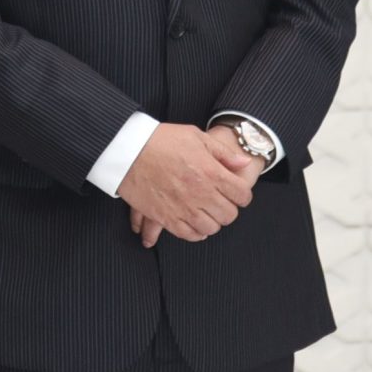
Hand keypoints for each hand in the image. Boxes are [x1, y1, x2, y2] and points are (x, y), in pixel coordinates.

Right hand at [120, 123, 256, 243]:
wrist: (128, 151)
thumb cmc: (161, 140)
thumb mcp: (195, 136)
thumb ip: (222, 152)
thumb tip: (243, 162)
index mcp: (211, 172)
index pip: (242, 195)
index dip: (242, 194)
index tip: (236, 192)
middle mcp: (201, 193)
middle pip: (229, 215)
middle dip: (228, 208)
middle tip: (221, 202)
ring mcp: (183, 208)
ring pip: (211, 228)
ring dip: (212, 221)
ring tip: (206, 212)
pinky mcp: (166, 218)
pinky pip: (189, 235)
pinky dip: (195, 232)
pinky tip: (194, 224)